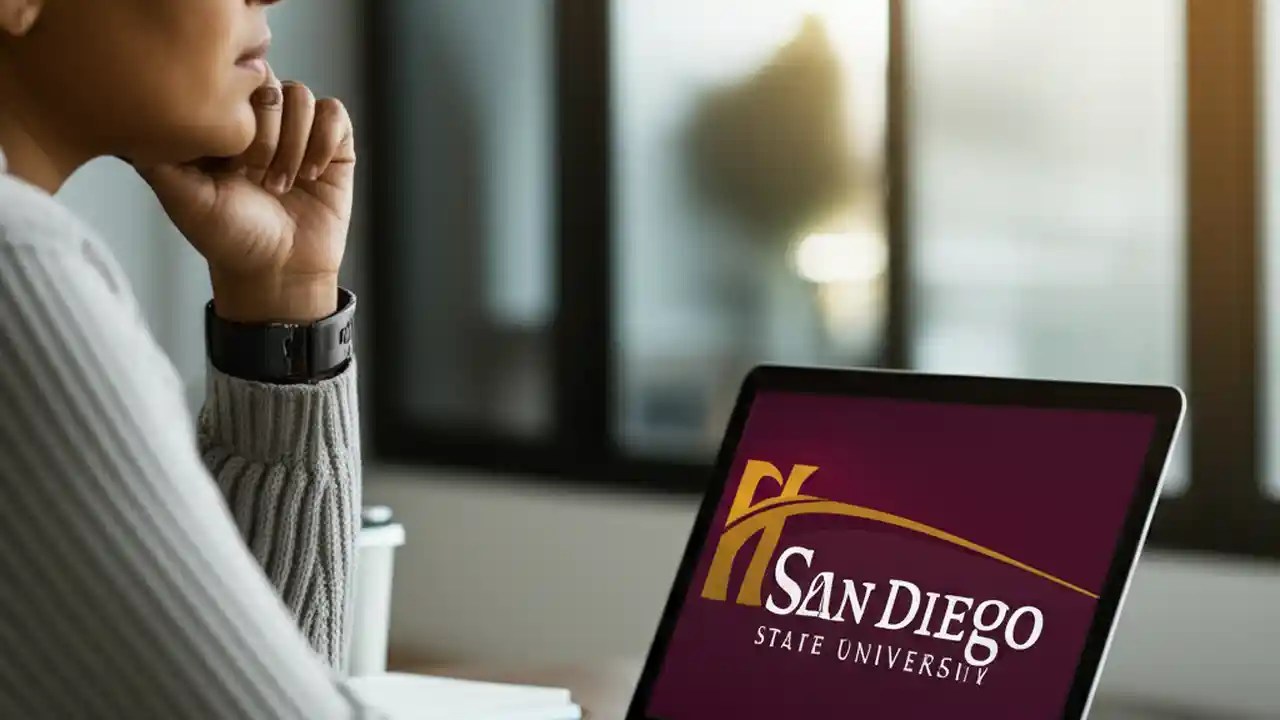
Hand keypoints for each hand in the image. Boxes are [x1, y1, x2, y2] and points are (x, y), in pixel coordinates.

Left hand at [136, 65, 355, 322]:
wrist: (279, 271)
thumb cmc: (228, 237)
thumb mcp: (180, 195)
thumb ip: (157, 155)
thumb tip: (136, 112)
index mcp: (222, 123)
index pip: (227, 82)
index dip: (232, 117)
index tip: (227, 165)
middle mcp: (260, 120)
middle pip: (267, 84)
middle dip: (264, 134)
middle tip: (257, 177)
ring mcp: (298, 129)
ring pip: (301, 96)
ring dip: (293, 143)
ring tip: (284, 183)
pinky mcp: (333, 144)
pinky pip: (334, 113)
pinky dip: (323, 141)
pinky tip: (311, 174)